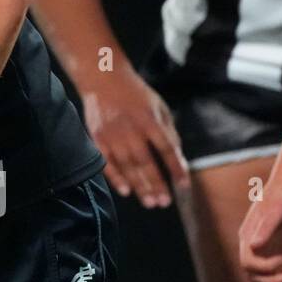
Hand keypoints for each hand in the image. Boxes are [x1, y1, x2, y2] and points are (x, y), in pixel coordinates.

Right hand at [80, 69, 188, 207]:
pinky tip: (125, 191)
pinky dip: (115, 178)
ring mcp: (112, 134)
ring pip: (127, 166)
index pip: (167, 149)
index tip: (184, 186)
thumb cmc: (135, 93)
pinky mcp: (97, 137)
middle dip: (156, 184)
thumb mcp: (158, 106)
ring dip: (139, 186)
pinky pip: (107, 162)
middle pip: (146, 162)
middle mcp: (131, 129)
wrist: (102, 78)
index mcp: (149, 120)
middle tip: (164, 203)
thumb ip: (168, 130)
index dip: (176, 168)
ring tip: (150, 203)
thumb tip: (177, 156)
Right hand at [239, 178, 281, 281]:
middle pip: (251, 276)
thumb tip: (254, 246)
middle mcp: (252, 246)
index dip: (265, 268)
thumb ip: (265, 228)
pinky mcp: (276, 251)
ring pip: (258, 281)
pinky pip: (271, 276)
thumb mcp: (277, 211)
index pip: (247, 263)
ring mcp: (263, 250)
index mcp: (248, 236)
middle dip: (271, 281)